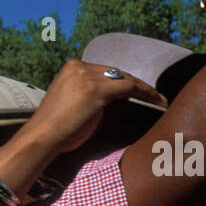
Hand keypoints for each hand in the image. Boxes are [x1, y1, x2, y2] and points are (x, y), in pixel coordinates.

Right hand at [17, 60, 166, 158]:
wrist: (43, 137)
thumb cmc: (60, 128)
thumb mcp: (78, 104)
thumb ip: (98, 97)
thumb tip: (126, 99)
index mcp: (72, 68)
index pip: (107, 72)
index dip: (127, 81)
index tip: (143, 91)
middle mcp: (78, 67)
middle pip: (118, 73)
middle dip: (138, 84)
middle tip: (157, 96)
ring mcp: (86, 76)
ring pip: (126, 78)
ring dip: (146, 90)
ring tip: (161, 101)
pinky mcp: (95, 89)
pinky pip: (130, 88)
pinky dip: (147, 94)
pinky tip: (159, 103)